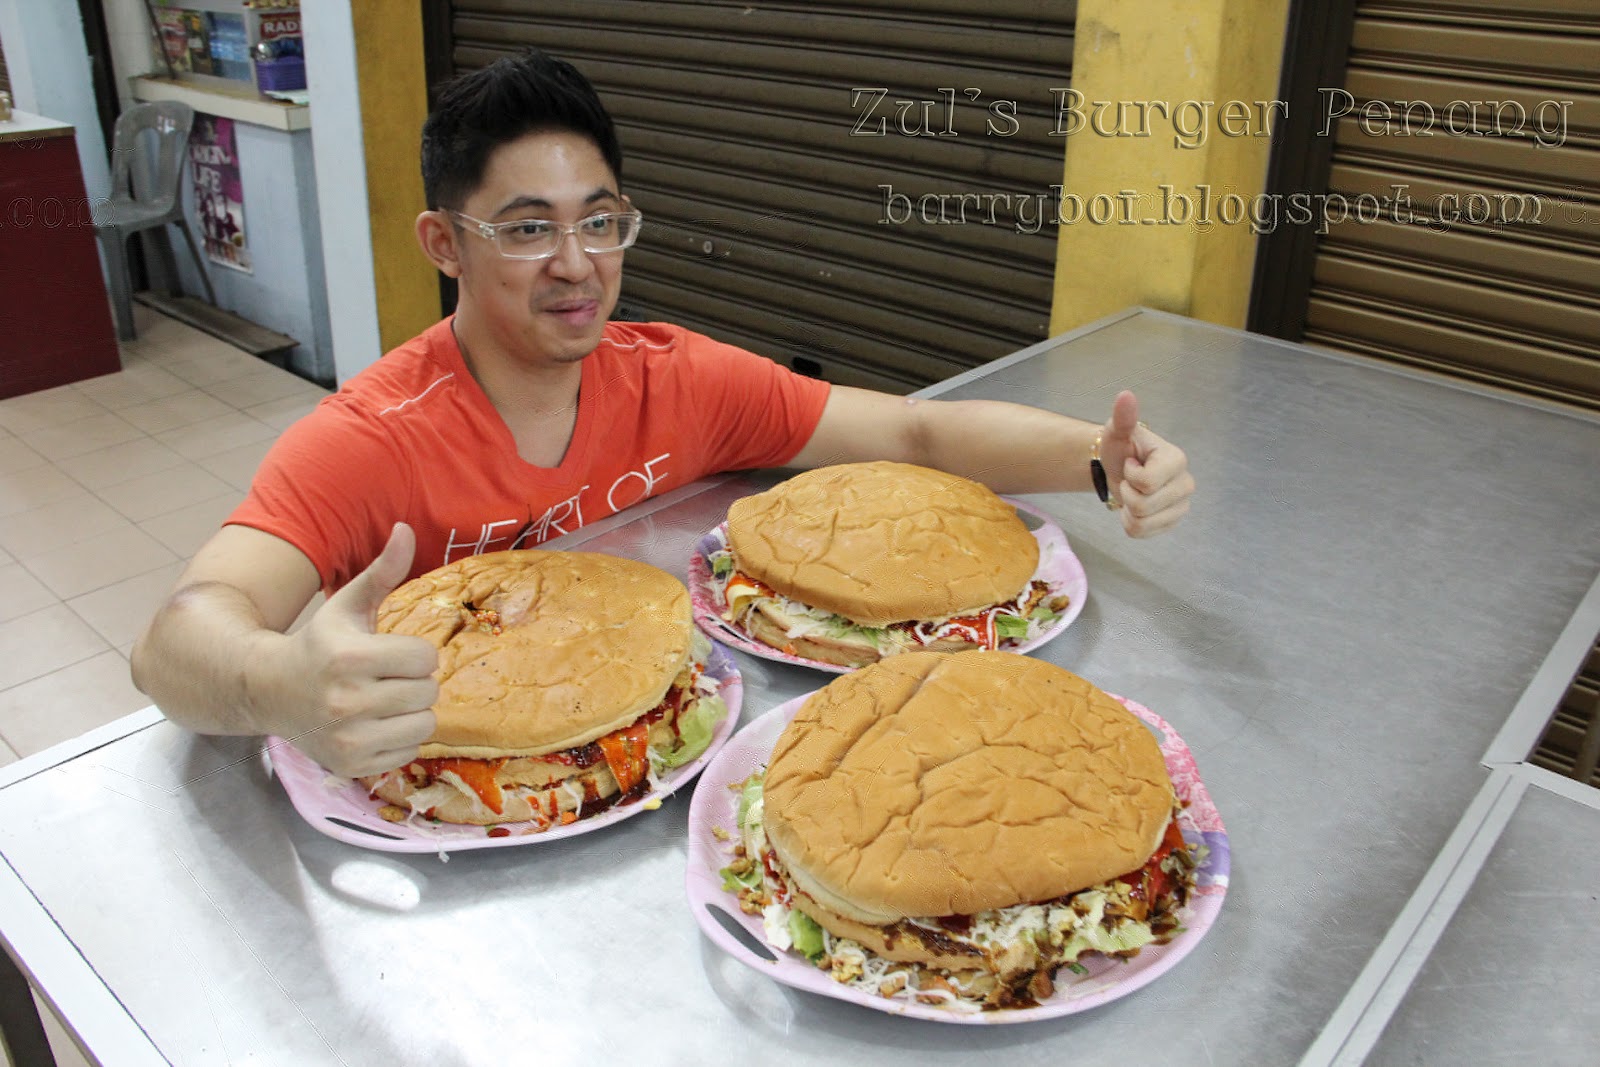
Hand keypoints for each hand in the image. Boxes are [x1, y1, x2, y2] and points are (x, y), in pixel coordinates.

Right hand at [255, 523, 439, 776]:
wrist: (267, 690)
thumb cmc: (318, 645)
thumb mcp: (346, 605)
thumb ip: (382, 571)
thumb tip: (406, 528)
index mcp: (350, 658)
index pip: (425, 659)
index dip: (412, 653)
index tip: (388, 653)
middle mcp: (347, 702)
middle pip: (428, 692)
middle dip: (412, 682)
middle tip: (383, 678)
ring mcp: (348, 739)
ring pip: (423, 725)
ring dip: (410, 712)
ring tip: (380, 701)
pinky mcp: (350, 766)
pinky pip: (407, 753)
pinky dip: (396, 740)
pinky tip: (371, 725)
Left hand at [1097, 391, 1193, 537]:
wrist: (1119, 469)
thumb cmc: (1120, 448)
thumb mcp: (1117, 432)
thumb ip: (1123, 417)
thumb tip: (1125, 396)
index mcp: (1177, 459)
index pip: (1146, 483)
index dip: (1129, 475)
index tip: (1131, 463)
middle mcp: (1186, 483)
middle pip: (1144, 506)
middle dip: (1127, 494)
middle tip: (1130, 480)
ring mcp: (1182, 505)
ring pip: (1143, 523)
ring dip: (1127, 510)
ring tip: (1132, 493)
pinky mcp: (1172, 522)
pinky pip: (1143, 534)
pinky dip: (1131, 523)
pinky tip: (1134, 508)